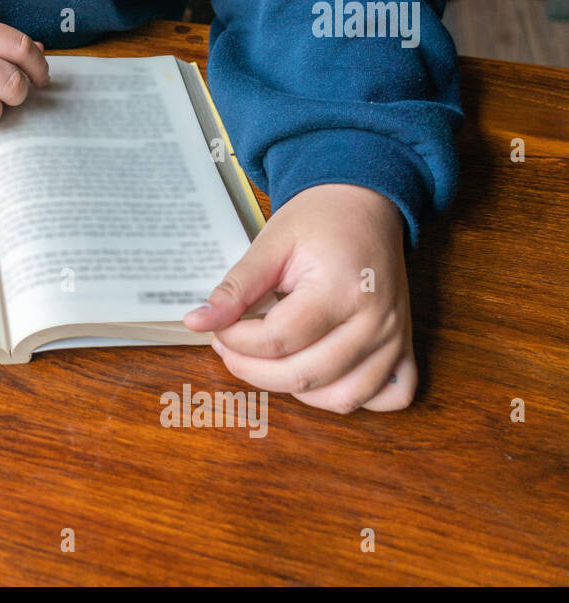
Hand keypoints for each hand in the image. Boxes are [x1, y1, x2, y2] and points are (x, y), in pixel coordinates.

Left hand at [182, 183, 416, 413]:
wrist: (366, 205)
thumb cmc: (319, 220)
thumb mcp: (271, 244)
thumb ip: (236, 288)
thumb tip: (197, 322)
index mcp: (342, 290)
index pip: (278, 340)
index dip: (237, 340)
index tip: (218, 327)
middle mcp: (376, 322)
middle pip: (304, 376)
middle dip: (252, 369)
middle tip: (229, 346)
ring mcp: (395, 340)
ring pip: (340, 398)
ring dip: (293, 390)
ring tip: (266, 361)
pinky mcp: (405, 349)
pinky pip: (386, 397)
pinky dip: (349, 396)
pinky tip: (319, 377)